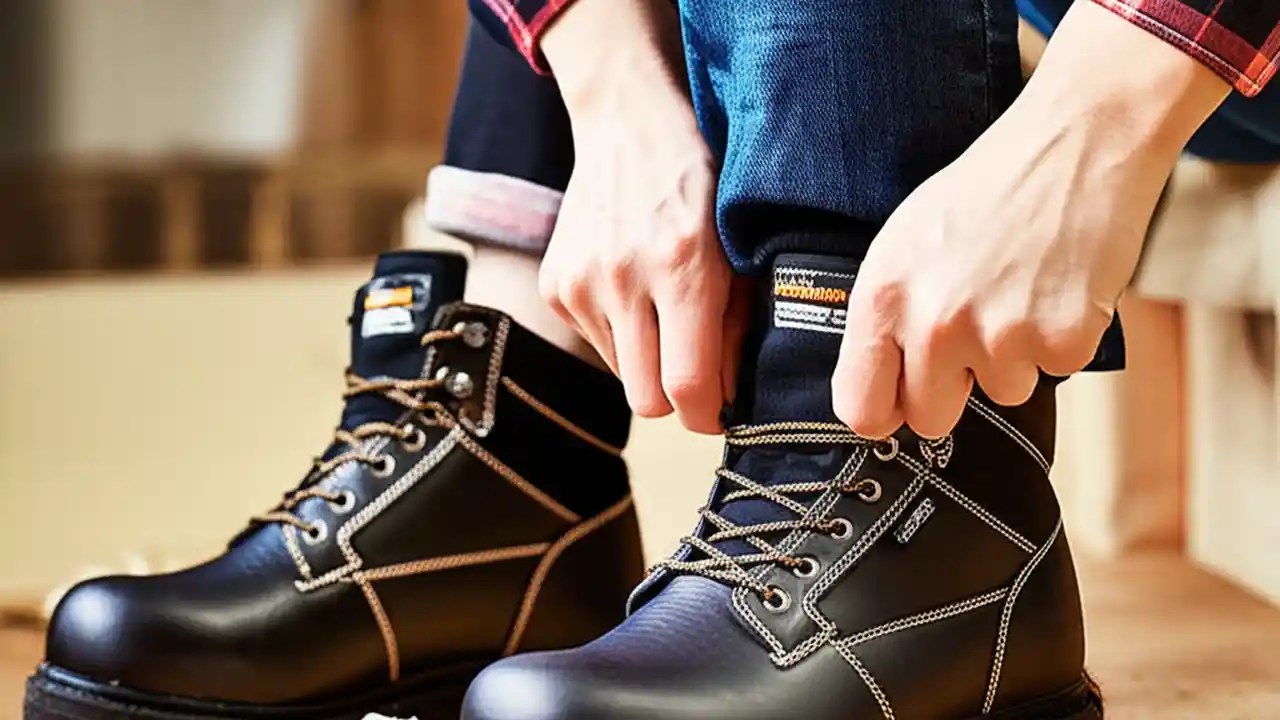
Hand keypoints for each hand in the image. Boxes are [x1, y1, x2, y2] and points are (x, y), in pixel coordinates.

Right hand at [539, 0, 746, 433]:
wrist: (627, 124)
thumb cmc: (701, 183)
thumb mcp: (739, 248)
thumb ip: (738, 324)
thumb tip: (727, 398)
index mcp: (683, 267)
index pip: (687, 387)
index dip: (707, 415)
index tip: (718, 410)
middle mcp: (623, 279)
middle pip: (647, 400)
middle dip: (676, 399)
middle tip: (696, 373)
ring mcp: (581, 283)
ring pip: (621, 376)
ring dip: (646, 362)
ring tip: (663, 310)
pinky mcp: (555, 285)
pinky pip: (595, 344)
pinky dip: (619, 333)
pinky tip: (632, 289)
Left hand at [832, 0, 1227, 438]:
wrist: (1075, 143)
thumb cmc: (987, 191)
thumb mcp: (905, 243)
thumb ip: (886, 317)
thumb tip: (876, 388)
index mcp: (883, 299)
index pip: (861, 407)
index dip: (884, 410)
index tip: (901, 401)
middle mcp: (933, 325)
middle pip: (930, 419)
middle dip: (954, 388)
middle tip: (977, 327)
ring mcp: (998, 336)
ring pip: (1001, 393)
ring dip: (1014, 356)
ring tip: (1022, 288)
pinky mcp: (1061, 339)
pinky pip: (1055, 372)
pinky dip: (1062, 340)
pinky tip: (1058, 287)